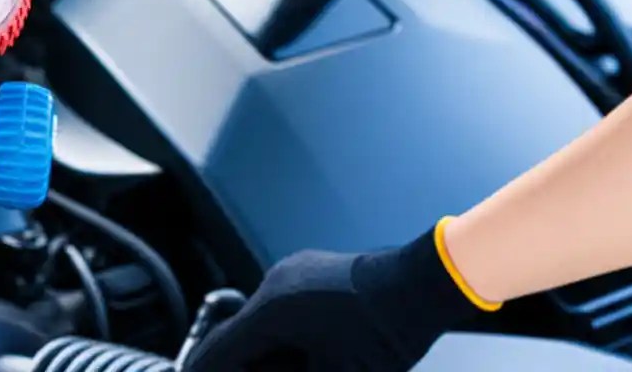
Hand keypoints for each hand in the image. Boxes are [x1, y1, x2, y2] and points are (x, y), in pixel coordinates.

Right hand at [185, 228, 481, 371]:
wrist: (424, 285)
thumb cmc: (387, 333)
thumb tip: (280, 371)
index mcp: (272, 313)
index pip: (220, 351)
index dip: (207, 371)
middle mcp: (274, 285)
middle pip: (237, 335)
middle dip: (241, 364)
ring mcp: (292, 272)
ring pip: (260, 320)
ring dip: (265, 351)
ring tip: (294, 365)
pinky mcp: (310, 270)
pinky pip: (282, 305)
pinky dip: (281, 333)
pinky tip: (305, 353)